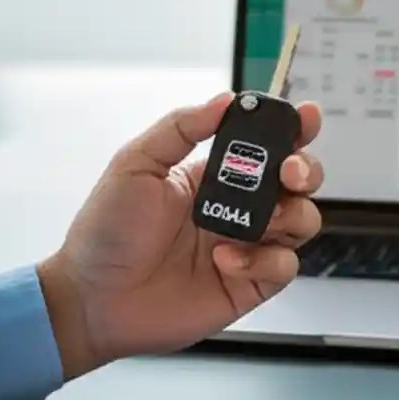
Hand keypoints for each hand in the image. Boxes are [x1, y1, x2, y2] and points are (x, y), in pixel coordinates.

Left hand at [37, 93, 323, 378]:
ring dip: (291, 214)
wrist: (92, 299)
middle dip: (306, 169)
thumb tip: (225, 100)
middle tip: (290, 172)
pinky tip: (226, 260)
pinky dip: (264, 260)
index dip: (294, 128)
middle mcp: (238, 208)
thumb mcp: (135, 165)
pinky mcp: (250, 283)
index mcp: (215, 175)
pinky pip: (284, 266)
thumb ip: (180, 128)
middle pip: (299, 181)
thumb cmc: (105, 233)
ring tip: (258, 221)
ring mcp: (248, 245)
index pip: (267, 145)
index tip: (305, 116)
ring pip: (303, 220)